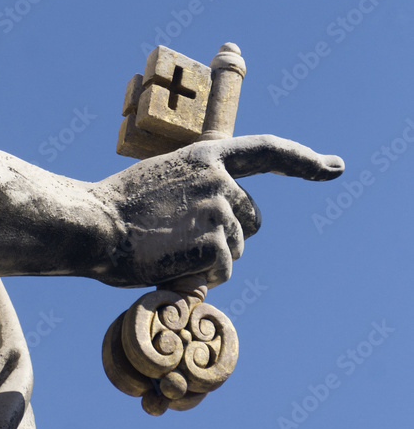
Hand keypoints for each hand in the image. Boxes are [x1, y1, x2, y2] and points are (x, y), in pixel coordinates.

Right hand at [95, 135, 343, 288]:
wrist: (92, 223)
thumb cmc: (118, 208)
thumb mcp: (163, 180)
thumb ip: (198, 191)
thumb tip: (223, 233)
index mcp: (206, 156)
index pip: (267, 151)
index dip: (305, 162)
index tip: (335, 168)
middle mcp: (219, 178)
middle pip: (252, 220)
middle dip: (229, 236)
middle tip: (181, 239)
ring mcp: (219, 209)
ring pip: (236, 249)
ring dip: (209, 258)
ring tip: (166, 248)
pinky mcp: (214, 241)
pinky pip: (222, 271)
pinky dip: (200, 277)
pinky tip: (169, 263)